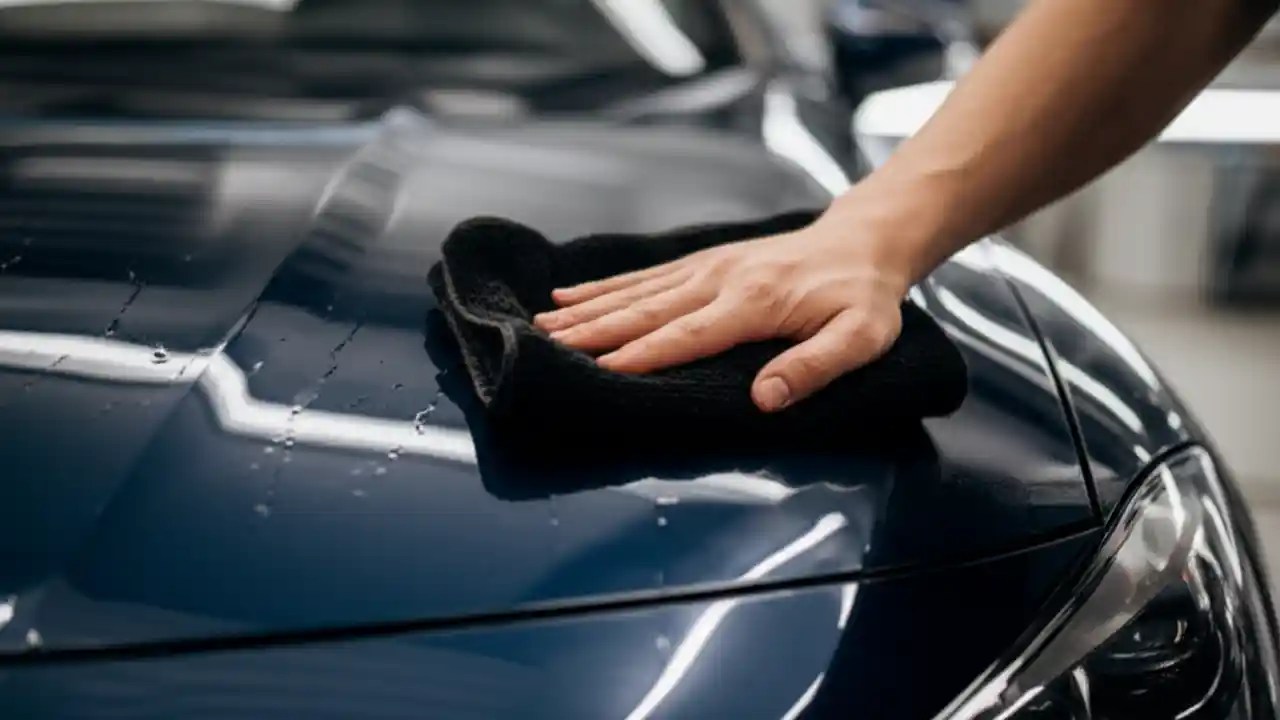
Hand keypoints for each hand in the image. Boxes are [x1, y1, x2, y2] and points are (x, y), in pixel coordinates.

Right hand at [532, 208, 915, 411]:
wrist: (863, 242)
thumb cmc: (864, 297)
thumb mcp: (862, 338)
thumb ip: (815, 367)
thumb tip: (764, 399)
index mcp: (753, 302)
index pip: (687, 335)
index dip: (642, 355)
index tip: (598, 370)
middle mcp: (720, 280)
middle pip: (646, 310)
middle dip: (594, 331)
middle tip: (545, 347)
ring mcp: (707, 267)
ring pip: (635, 291)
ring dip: (587, 310)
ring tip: (541, 325)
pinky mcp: (702, 262)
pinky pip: (644, 276)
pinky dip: (603, 287)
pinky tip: (569, 295)